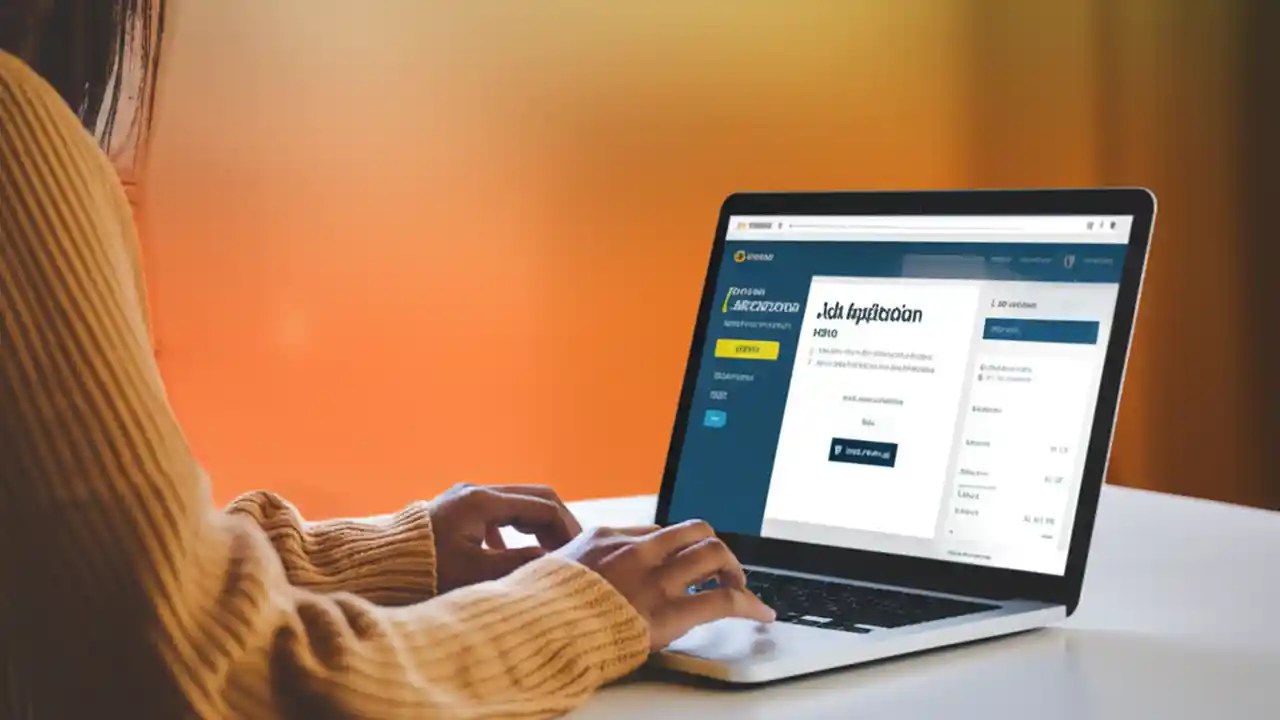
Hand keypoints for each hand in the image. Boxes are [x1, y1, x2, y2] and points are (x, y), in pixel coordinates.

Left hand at [428, 483, 582, 592]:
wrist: (377, 566)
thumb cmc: (424, 572)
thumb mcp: (475, 573)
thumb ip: (519, 564)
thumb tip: (556, 560)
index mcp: (483, 501)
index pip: (542, 505)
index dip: (566, 527)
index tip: (579, 551)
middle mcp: (477, 491)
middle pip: (534, 496)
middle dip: (557, 521)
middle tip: (573, 548)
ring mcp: (466, 497)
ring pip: (517, 502)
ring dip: (537, 524)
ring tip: (550, 552)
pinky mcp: (457, 509)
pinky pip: (498, 511)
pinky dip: (515, 527)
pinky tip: (512, 552)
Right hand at [554, 520, 774, 648]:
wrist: (533, 630)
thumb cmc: (534, 611)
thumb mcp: (547, 574)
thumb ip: (572, 571)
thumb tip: (567, 579)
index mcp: (605, 539)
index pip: (655, 533)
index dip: (676, 549)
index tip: (683, 561)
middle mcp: (636, 551)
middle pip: (693, 531)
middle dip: (713, 549)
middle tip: (721, 570)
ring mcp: (654, 579)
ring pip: (713, 554)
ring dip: (733, 570)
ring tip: (741, 586)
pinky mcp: (670, 612)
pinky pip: (722, 599)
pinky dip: (749, 604)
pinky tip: (761, 612)